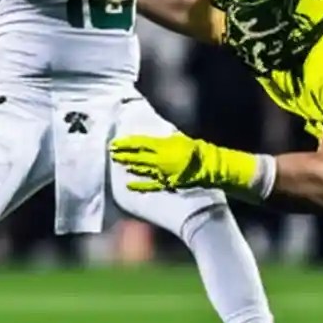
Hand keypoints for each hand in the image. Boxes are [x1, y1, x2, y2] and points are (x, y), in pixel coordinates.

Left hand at [111, 133, 255, 192]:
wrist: (211, 167)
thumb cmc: (198, 151)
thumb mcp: (180, 139)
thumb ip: (166, 138)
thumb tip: (155, 136)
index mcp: (163, 145)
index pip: (139, 142)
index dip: (125, 143)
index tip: (114, 142)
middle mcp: (159, 158)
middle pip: (137, 155)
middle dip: (123, 154)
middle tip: (111, 152)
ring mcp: (162, 172)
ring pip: (141, 168)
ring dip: (129, 165)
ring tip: (118, 163)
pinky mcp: (167, 183)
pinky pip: (150, 185)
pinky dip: (139, 186)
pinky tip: (128, 186)